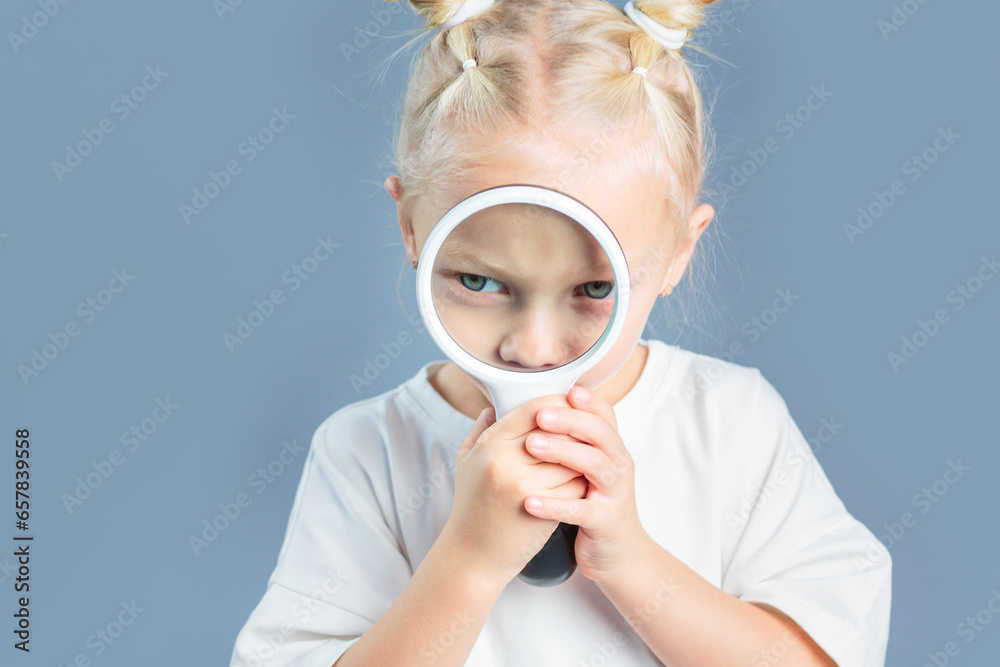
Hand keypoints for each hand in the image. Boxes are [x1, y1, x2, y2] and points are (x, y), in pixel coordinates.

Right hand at [443, 396, 589, 586]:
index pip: (533, 410)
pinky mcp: (543, 508)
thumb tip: (495, 405)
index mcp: (490, 445)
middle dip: (575, 429)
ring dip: (583, 456)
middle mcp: (506, 462)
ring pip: (573, 457)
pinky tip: (580, 481)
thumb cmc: (470, 507)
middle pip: (557, 431)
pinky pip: (576, 485)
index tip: (569, 407)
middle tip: (586, 429)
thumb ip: (481, 430)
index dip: (557, 405)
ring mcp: (525, 486)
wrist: (472, 555)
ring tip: (587, 455)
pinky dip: (581, 481)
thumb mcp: (466, 462)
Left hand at [520, 384, 648, 584]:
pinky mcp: (606, 521)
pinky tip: (529, 502)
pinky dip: (555, 504)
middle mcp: (618, 466)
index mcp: (611, 449)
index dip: (588, 402)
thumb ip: (570, 442)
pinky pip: (581, 510)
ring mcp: (614, 493)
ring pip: (595, 464)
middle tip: (540, 415)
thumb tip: (532, 408)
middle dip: (570, 420)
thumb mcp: (585, 470)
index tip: (564, 391)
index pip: (604, 416)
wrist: (618, 555)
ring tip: (531, 445)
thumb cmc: (592, 505)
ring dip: (563, 451)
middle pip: (600, 433)